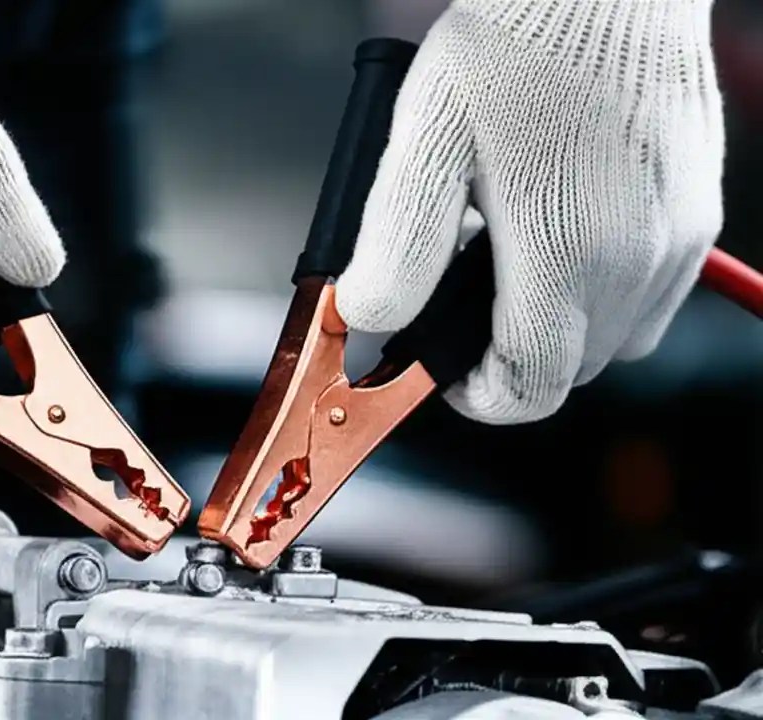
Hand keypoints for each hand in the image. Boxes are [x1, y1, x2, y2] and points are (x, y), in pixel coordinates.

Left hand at [338, 0, 724, 422]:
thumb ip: (395, 247)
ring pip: (616, 336)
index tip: (437, 369)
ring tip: (503, 257)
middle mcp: (639, 259)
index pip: (527, 389)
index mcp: (569, 254)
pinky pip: (650, 290)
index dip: (472, 395)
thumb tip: (367, 317)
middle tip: (458, 302)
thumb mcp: (424, 145)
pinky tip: (556, 228)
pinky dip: (600, 287)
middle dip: (507, 357)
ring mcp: (678, 235)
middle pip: (569, 370)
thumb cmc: (515, 44)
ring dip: (555, 325)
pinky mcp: (696, 208)